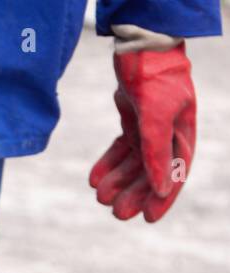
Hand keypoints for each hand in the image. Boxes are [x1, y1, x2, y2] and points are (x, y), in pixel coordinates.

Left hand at [89, 43, 195, 222]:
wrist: (138, 47)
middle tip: (118, 213)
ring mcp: (150, 126)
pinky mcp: (132, 119)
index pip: (176, 173)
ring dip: (119, 181)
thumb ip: (157, 151)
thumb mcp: (155, 116)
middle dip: (135, 193)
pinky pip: (120, 148)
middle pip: (152, 172)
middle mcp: (169, 132)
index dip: (163, 198)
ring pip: (134, 163)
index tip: (148, 219)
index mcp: (183, 132)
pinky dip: (108, 163)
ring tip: (101, 197)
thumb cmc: (154, 78)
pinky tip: (94, 178)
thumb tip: (161, 188)